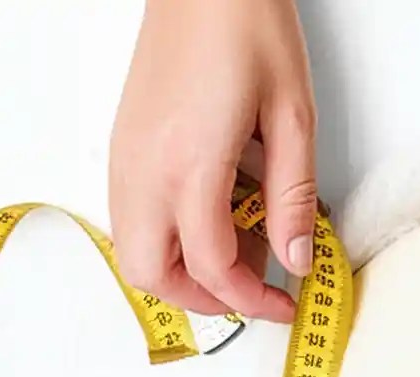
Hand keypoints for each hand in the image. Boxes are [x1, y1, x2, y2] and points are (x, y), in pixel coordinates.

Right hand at [109, 0, 317, 322]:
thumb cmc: (247, 29)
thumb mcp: (292, 117)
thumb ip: (292, 197)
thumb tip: (296, 258)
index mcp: (189, 165)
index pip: (211, 267)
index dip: (251, 299)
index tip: (285, 304)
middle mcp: (143, 168)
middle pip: (151, 273)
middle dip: (204, 300)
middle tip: (256, 292)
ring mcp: (125, 157)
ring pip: (133, 248)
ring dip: (183, 269)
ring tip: (242, 251)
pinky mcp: (122, 144)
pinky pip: (132, 214)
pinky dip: (168, 236)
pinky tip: (216, 214)